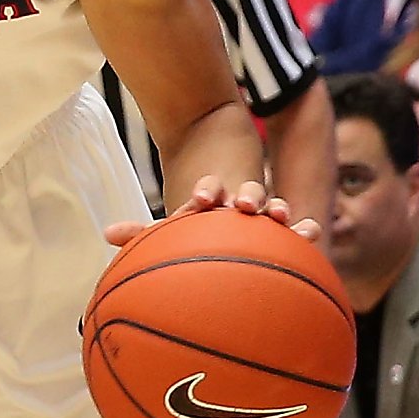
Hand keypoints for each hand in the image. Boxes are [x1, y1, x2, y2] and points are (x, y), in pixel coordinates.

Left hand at [105, 176, 322, 248]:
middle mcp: (236, 202)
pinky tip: (311, 232)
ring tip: (277, 214)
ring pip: (271, 205)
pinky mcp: (282, 230)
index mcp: (208, 199)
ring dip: (273, 207)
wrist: (223, 184)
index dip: (205, 193)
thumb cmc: (191, 222)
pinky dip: (303, 230)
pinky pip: (295, 229)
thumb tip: (107, 233)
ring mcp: (261, 212)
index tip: (202, 198)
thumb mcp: (171, 226)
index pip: (207, 193)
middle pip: (244, 194)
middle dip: (247, 197)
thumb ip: (142, 232)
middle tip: (244, 204)